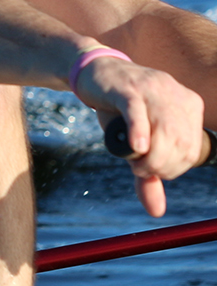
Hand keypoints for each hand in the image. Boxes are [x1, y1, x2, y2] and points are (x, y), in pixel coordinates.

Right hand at [76, 54, 205, 216]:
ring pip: (163, 129)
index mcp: (189, 105)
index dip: (174, 168)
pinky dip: (139, 131)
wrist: (93, 73)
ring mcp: (153, 89)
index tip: (151, 172)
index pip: (193, 147)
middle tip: (139, 169)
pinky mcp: (128, 87)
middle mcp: (175, 95)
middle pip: (180, 141)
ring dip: (150, 155)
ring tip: (133, 161)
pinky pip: (138, 111)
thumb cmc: (119, 108)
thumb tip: (156, 211)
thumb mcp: (138, 141)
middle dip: (161, 164)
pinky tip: (135, 146)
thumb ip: (149, 172)